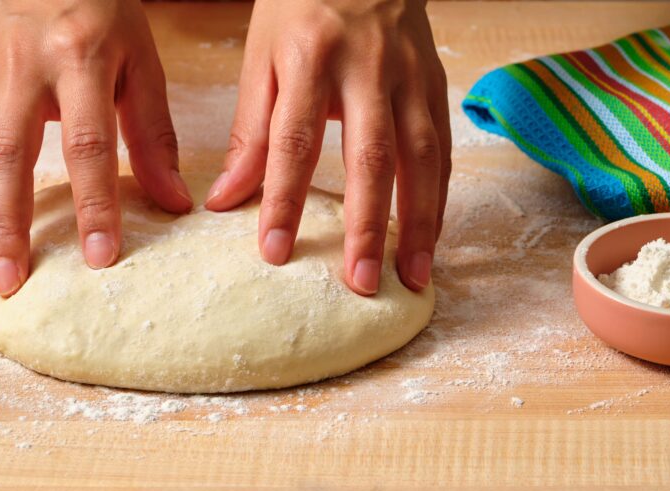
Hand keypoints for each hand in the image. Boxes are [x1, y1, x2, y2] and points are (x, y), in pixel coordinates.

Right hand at [0, 0, 190, 296]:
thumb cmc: (101, 13)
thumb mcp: (141, 62)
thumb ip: (154, 133)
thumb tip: (174, 203)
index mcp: (80, 57)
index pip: (88, 145)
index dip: (94, 205)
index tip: (101, 258)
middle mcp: (21, 65)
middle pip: (8, 157)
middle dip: (10, 226)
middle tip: (14, 282)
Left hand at [206, 0, 449, 295]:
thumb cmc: (302, 7)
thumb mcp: (262, 57)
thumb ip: (251, 131)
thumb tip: (227, 200)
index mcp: (310, 57)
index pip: (295, 141)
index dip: (284, 199)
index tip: (275, 252)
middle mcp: (368, 68)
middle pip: (370, 157)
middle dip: (367, 227)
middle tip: (361, 284)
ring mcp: (410, 77)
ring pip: (422, 158)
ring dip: (420, 223)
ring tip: (413, 276)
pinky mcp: (436, 85)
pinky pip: (443, 148)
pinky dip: (440, 197)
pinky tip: (432, 236)